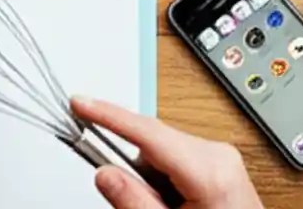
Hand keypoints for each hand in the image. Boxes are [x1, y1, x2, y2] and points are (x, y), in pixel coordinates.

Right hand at [71, 97, 261, 208]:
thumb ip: (134, 202)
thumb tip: (105, 173)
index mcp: (210, 171)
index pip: (147, 132)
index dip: (108, 116)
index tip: (80, 103)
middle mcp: (218, 154)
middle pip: (152, 142)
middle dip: (134, 169)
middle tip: (133, 203)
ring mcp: (222, 157)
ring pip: (161, 152)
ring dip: (151, 177)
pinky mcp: (220, 163)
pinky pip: (176, 159)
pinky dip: (164, 178)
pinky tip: (172, 204)